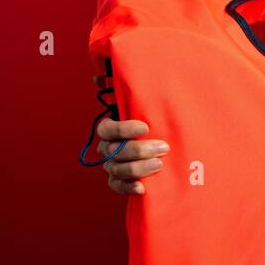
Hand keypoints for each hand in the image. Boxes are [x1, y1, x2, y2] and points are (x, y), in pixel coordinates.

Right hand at [93, 72, 168, 195]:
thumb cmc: (154, 123)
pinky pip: (117, 186)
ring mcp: (112, 165)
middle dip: (138, 150)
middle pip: (114, 151)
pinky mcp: (119, 181)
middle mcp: (108, 147)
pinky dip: (128, 188)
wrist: (166, 148)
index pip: (107, 129)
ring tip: (159, 164)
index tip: (145, 127)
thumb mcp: (146, 107)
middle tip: (163, 148)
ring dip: (137, 168)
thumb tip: (98, 76)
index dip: (123, 129)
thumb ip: (129, 92)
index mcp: (110, 128)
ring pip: (117, 169)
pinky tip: (142, 188)